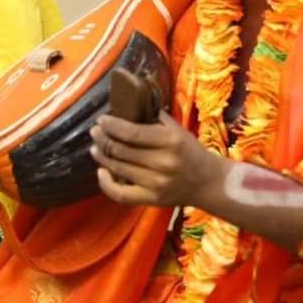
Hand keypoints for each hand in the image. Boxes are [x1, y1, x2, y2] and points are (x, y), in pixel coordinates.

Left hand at [90, 112, 217, 206]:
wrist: (206, 182)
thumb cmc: (189, 151)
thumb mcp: (177, 130)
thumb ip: (154, 117)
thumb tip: (128, 103)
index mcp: (170, 141)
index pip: (131, 132)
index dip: (111, 125)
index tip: (101, 119)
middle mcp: (162, 163)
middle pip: (120, 150)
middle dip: (102, 139)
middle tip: (95, 132)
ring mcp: (155, 184)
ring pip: (117, 168)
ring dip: (102, 156)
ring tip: (96, 147)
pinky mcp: (151, 200)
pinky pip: (120, 194)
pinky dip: (106, 183)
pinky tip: (101, 171)